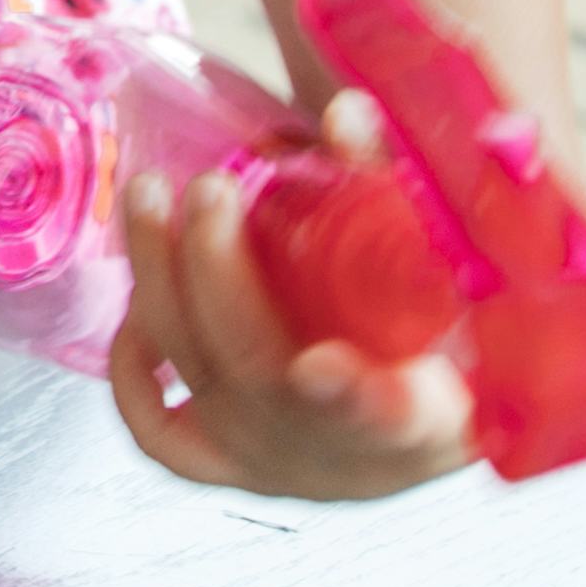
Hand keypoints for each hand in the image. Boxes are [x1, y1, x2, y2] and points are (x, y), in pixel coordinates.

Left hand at [100, 111, 477, 502]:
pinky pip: (161, 437)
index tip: (322, 367)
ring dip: (162, 283)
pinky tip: (137, 306)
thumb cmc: (447, 331)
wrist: (434, 422)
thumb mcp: (452, 269)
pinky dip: (133, 372)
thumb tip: (345, 115)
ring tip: (152, 197)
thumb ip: (396, 190)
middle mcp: (347, 456)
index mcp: (431, 414)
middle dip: (219, 271)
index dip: (359, 398)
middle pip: (261, 372)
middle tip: (210, 187)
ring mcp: (280, 468)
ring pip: (202, 381)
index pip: (398, 417)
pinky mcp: (232, 471)